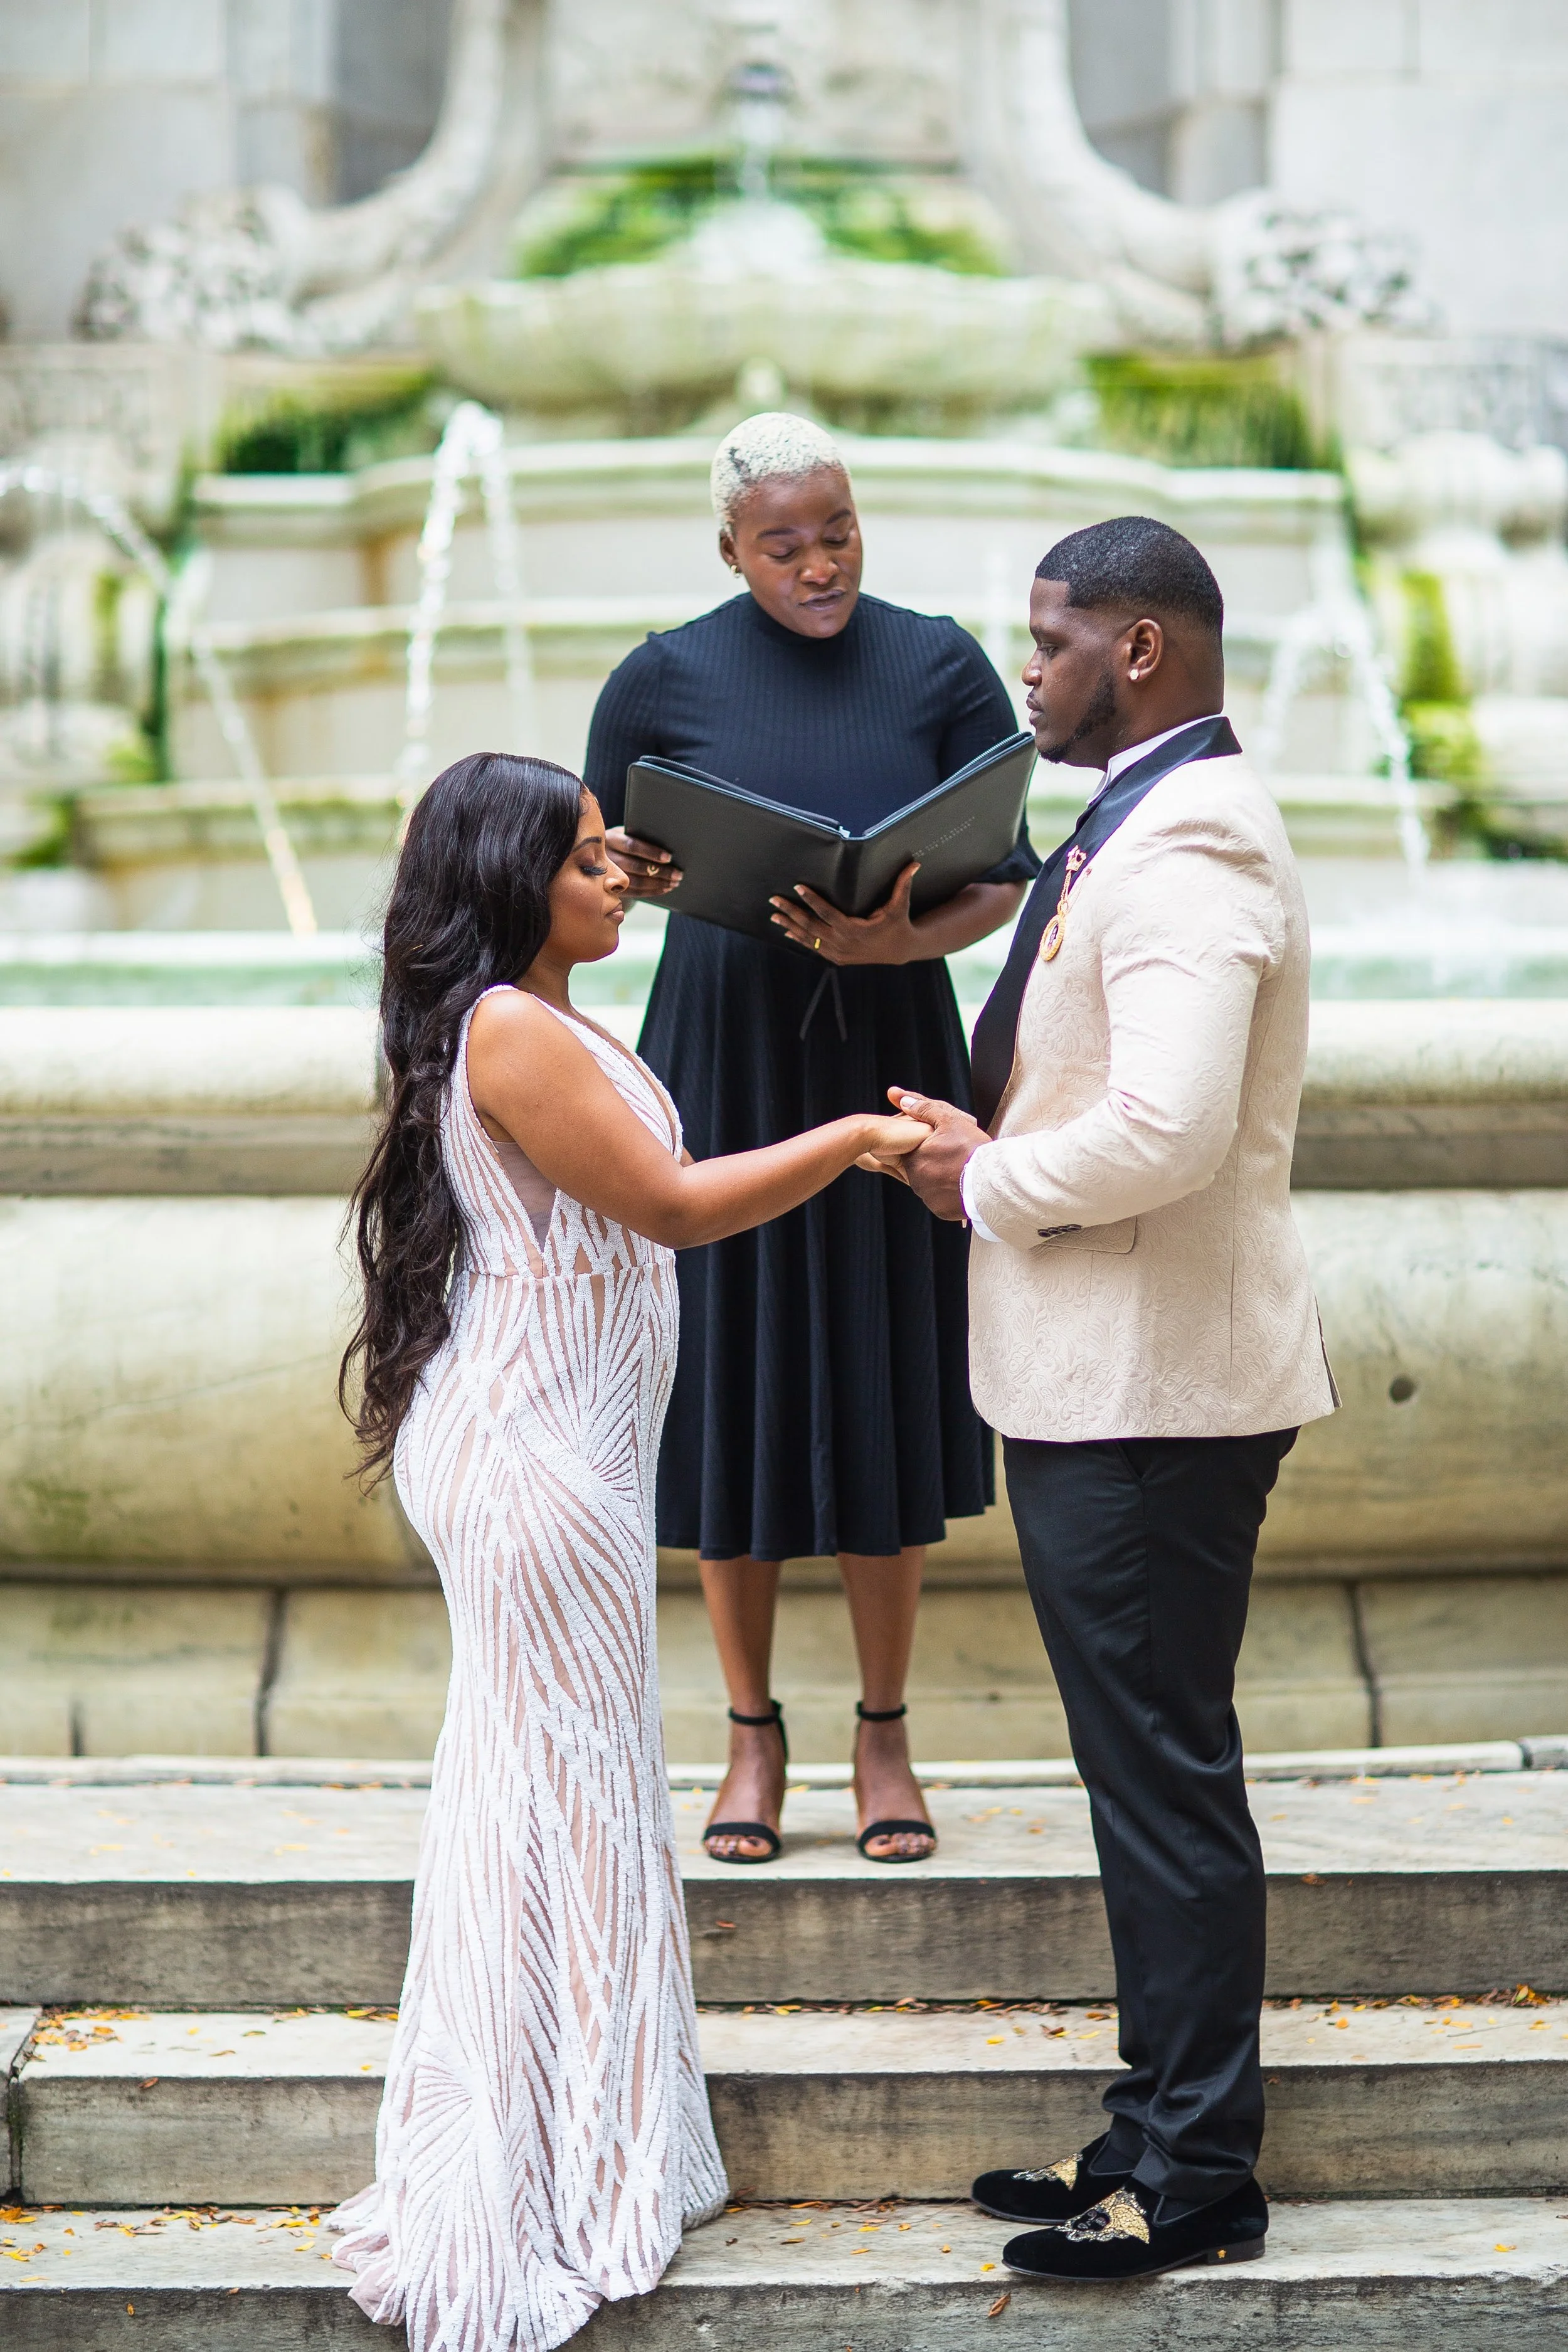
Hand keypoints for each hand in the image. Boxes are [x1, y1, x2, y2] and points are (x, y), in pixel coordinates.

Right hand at [606, 826, 682, 898]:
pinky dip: (651, 891)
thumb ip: (641, 837)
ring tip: (674, 883)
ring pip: (636, 882)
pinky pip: (634, 892)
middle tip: (678, 874)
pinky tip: (664, 888)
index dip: (651, 852)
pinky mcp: (612, 888)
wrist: (602, 856)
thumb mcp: (627, 834)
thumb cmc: (624, 840)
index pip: (632, 846)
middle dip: (660, 871)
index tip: (669, 857)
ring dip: (658, 884)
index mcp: (611, 838)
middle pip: (635, 866)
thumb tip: (669, 843)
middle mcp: (606, 857)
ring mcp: (607, 875)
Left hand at [769, 860, 922, 964]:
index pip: (827, 912)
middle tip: (775, 900)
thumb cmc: (898, 924)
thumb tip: (914, 864)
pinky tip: (787, 930)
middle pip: (811, 926)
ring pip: (809, 938)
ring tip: (774, 915)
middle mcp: (842, 942)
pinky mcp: (836, 958)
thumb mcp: (900, 905)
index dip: (812, 900)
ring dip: (790, 926)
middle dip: (791, 912)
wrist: (900, 951)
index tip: (798, 887)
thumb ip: (903, 884)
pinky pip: (814, 947)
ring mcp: (838, 952)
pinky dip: (800, 938)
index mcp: (854, 929)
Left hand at [869, 1087, 985, 1220]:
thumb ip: (923, 1108)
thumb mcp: (949, 1120)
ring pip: (931, 1185)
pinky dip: (949, 1193)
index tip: (944, 1145)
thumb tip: (901, 1099)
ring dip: (942, 1178)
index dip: (928, 1145)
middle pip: (922, 1168)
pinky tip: (962, 1185)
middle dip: (935, 1162)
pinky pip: (941, 1200)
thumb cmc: (972, 1148)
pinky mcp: (940, 1210)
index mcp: (914, 1158)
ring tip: (961, 1170)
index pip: (912, 1150)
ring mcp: (928, 1197)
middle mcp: (916, 1180)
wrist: (992, 1180)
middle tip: (956, 1157)